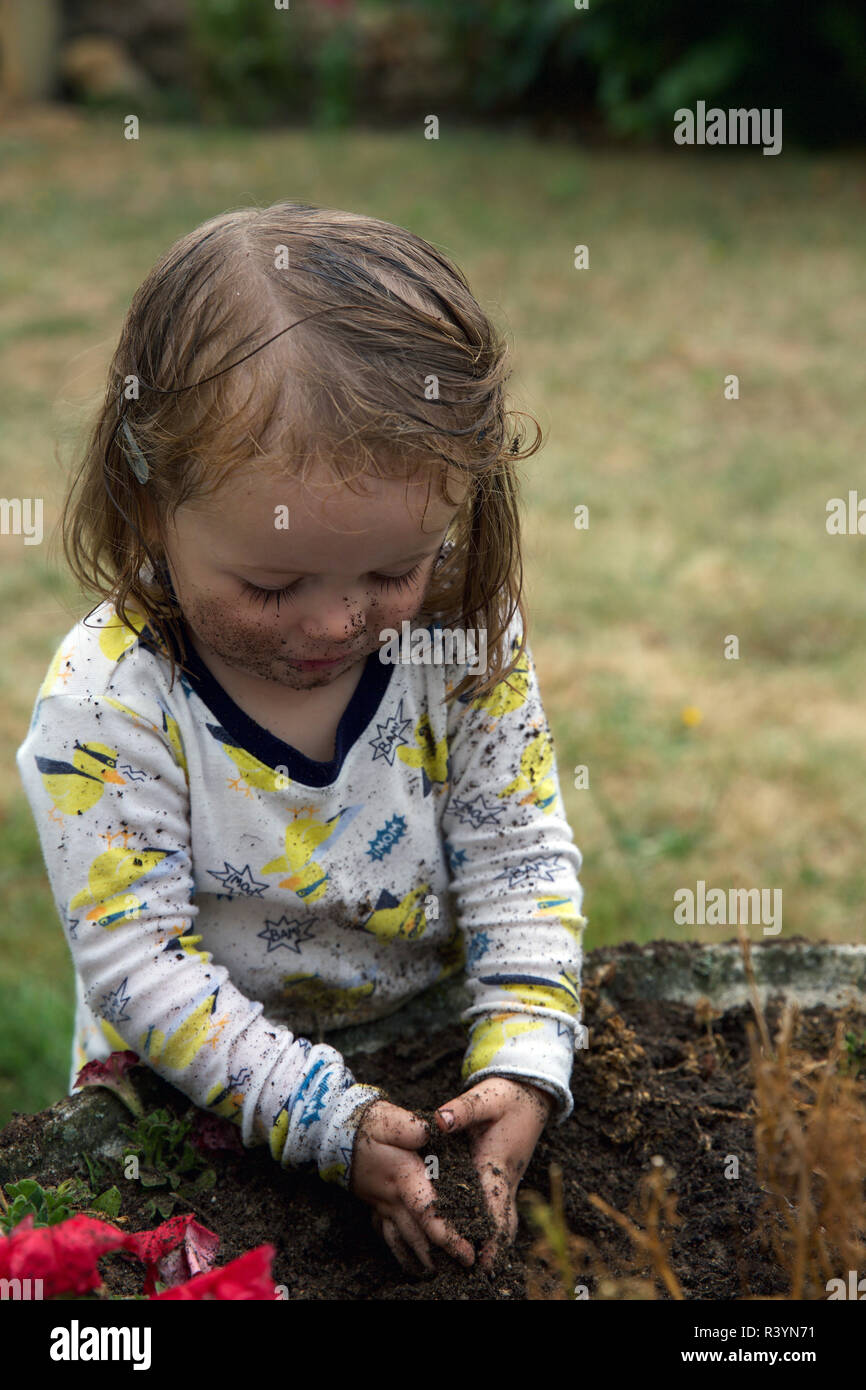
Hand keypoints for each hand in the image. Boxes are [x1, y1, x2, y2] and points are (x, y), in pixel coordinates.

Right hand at [350, 1098, 475, 1272]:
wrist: (335, 1133)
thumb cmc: (368, 1125)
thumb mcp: (390, 1120)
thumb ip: (411, 1127)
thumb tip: (431, 1130)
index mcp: (404, 1178)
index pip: (427, 1212)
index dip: (447, 1235)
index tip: (466, 1253)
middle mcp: (393, 1199)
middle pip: (418, 1235)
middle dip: (440, 1255)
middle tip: (463, 1270)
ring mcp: (382, 1205)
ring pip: (402, 1240)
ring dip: (419, 1259)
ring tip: (437, 1274)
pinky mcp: (375, 1205)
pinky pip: (388, 1235)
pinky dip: (401, 1252)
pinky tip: (409, 1263)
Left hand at [434, 1076, 553, 1271]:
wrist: (531, 1094)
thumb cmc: (507, 1096)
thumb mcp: (484, 1097)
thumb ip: (462, 1109)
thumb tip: (439, 1122)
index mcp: (496, 1164)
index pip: (494, 1208)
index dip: (488, 1237)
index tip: (481, 1263)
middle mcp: (503, 1179)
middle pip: (501, 1224)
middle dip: (493, 1251)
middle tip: (479, 1277)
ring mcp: (506, 1180)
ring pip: (502, 1220)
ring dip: (493, 1242)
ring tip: (479, 1269)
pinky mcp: (502, 1178)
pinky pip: (499, 1208)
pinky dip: (492, 1228)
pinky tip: (479, 1239)